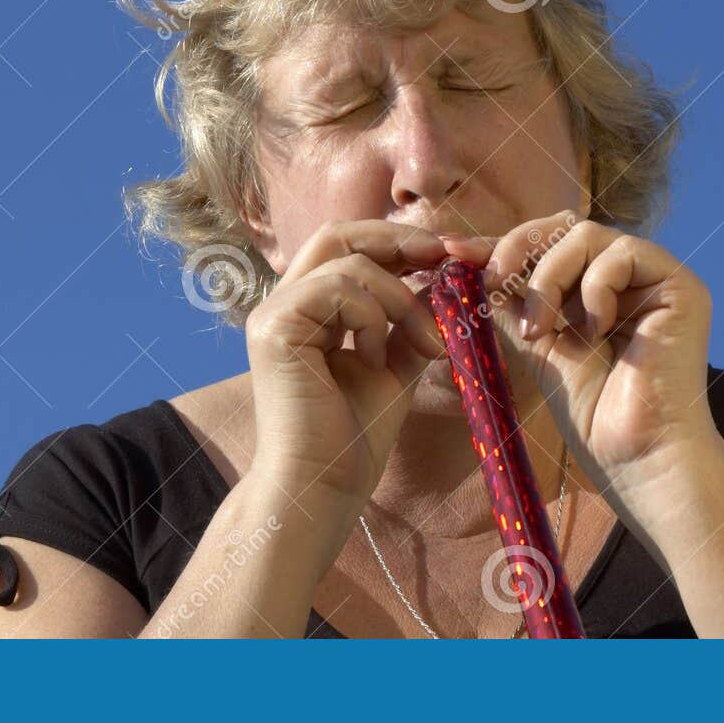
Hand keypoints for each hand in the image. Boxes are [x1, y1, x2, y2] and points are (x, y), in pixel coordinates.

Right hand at [244, 220, 449, 512]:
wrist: (322, 489)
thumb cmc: (352, 438)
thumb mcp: (394, 366)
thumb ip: (407, 322)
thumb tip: (441, 281)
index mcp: (309, 309)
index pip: (349, 246)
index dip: (399, 240)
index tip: (449, 254)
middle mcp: (285, 303)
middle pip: (339, 233)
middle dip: (399, 240)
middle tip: (444, 256)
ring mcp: (274, 313)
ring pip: (350, 263)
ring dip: (402, 299)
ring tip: (426, 346)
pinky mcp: (274, 328)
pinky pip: (338, 290)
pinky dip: (373, 317)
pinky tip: (374, 361)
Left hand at [458, 212, 721, 503]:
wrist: (636, 459)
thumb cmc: (593, 416)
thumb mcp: (537, 346)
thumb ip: (512, 303)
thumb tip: (467, 264)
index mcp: (597, 289)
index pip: (545, 247)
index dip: (499, 245)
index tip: (453, 253)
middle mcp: (629, 277)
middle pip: (564, 226)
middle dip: (518, 247)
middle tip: (490, 279)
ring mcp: (655, 279)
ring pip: (587, 233)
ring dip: (548, 277)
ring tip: (540, 330)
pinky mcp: (680, 286)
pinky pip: (622, 253)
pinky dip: (594, 288)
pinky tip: (594, 331)